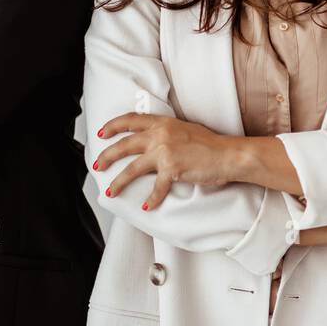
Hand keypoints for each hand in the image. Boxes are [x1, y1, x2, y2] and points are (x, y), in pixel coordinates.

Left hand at [95, 113, 238, 209]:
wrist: (228, 154)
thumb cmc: (211, 144)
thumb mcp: (185, 129)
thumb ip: (167, 132)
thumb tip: (154, 141)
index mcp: (163, 123)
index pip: (131, 120)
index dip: (113, 126)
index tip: (102, 133)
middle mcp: (160, 135)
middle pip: (124, 145)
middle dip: (107, 156)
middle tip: (98, 165)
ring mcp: (165, 152)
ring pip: (132, 168)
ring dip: (119, 182)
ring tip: (111, 191)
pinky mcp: (172, 169)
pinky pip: (156, 188)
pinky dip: (151, 199)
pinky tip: (146, 205)